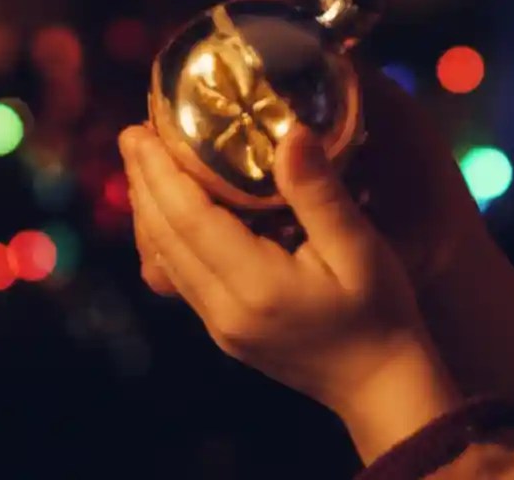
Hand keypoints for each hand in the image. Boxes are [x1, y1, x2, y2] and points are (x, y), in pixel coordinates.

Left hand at [127, 61, 513, 408]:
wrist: (379, 382)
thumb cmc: (379, 311)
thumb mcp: (359, 247)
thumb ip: (319, 192)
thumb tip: (291, 132)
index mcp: (255, 286)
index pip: (189, 219)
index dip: (160, 172)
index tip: (138, 130)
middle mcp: (224, 309)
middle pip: (165, 237)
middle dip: (144, 182)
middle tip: (133, 133)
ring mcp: (219, 325)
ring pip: (164, 259)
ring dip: (149, 209)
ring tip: (145, 164)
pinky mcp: (223, 330)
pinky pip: (178, 276)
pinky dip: (166, 236)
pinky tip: (173, 211)